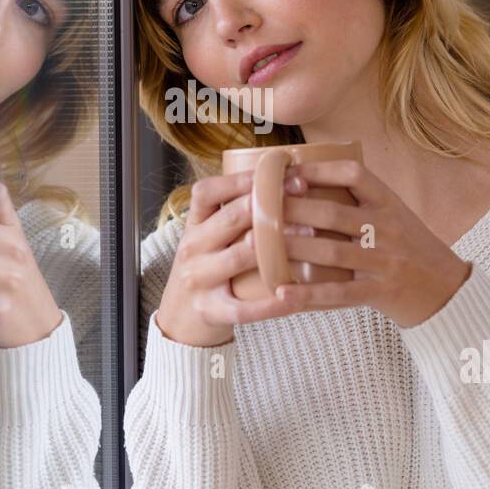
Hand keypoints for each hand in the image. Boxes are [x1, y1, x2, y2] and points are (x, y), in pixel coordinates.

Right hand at [154, 170, 303, 346]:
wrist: (179, 317)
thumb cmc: (207, 268)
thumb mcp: (210, 236)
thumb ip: (236, 214)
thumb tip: (290, 183)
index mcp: (194, 224)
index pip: (208, 192)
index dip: (244, 179)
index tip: (282, 171)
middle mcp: (193, 248)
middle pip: (230, 219)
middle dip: (269, 205)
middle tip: (306, 196)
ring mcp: (199, 280)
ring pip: (238, 257)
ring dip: (276, 245)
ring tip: (311, 234)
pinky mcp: (209, 310)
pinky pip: (242, 308)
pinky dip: (269, 305)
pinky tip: (294, 299)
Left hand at [273, 159, 471, 327]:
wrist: (447, 289)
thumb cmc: (408, 248)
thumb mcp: (392, 214)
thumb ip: (358, 200)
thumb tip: (303, 180)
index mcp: (389, 203)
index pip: (354, 174)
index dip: (319, 170)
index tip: (287, 173)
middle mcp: (388, 228)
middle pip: (334, 212)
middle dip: (294, 208)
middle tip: (259, 209)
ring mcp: (385, 261)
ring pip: (334, 251)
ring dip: (294, 246)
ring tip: (261, 245)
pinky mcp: (381, 292)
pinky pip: (340, 293)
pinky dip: (309, 293)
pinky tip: (282, 293)